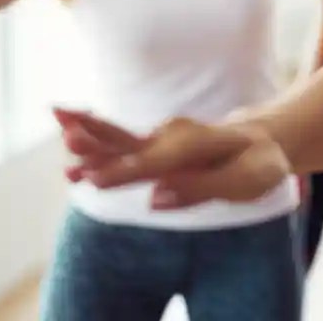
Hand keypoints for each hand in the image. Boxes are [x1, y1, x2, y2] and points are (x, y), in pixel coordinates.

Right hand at [53, 108, 290, 209]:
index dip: (123, 173)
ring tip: (58, 123)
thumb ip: (201, 189)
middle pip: (130, 143)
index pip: (153, 163)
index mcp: (197, 145)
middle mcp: (174, 137)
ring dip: (88, 133)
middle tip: (67, 138)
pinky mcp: (154, 145)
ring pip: (119, 138)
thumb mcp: (247, 180)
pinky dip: (94, 134)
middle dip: (98, 142)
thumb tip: (154, 200)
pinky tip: (67, 129)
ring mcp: (162, 138)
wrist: (264, 139)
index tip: (91, 180)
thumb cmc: (259, 163)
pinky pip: (120, 140)